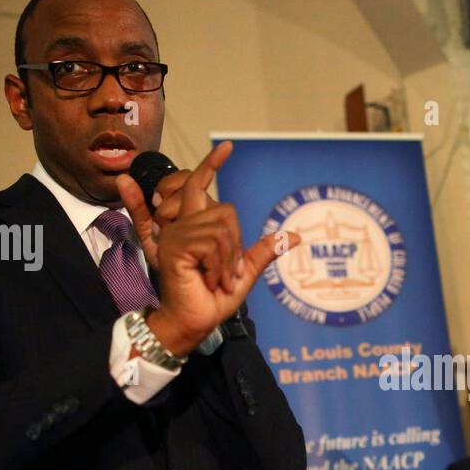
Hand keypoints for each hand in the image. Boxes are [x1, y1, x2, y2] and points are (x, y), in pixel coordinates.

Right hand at [116, 142, 299, 354]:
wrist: (194, 322)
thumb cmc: (214, 298)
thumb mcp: (246, 271)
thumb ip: (263, 250)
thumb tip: (295, 236)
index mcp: (195, 225)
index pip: (199, 184)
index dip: (212, 164)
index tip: (228, 147)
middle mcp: (182, 224)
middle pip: (226, 211)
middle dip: (236, 245)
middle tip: (227, 273)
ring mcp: (175, 234)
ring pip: (222, 230)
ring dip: (229, 262)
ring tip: (218, 280)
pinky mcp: (175, 246)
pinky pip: (213, 244)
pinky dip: (220, 267)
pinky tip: (210, 280)